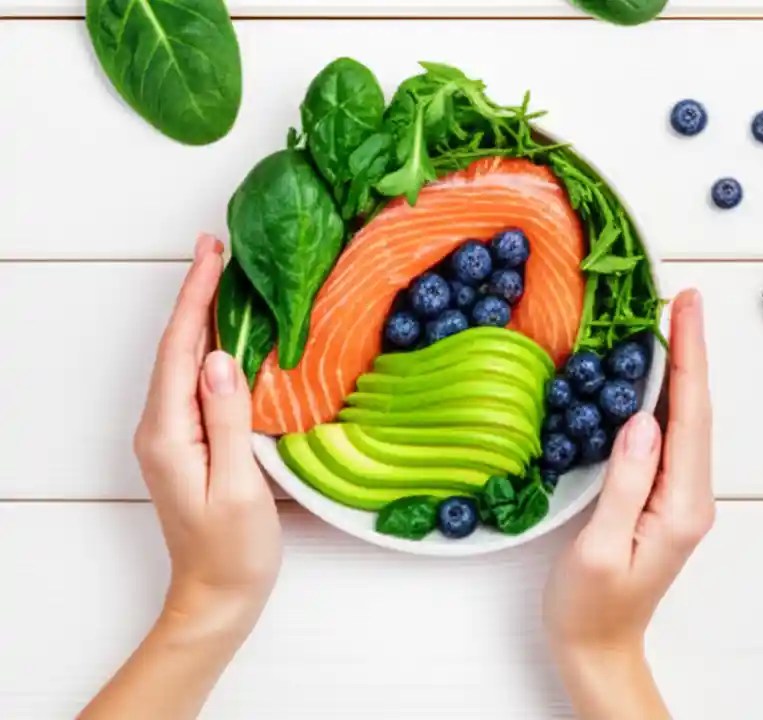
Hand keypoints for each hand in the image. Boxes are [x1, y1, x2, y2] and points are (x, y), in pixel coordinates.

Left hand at [82, 235, 280, 719]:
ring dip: (202, 318)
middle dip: (196, 295)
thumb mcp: (238, 485)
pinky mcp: (187, 444)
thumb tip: (221, 358)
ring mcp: (171, 436)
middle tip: (219, 249)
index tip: (214, 253)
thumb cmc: (233, 550)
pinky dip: (210, 349)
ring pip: (184, 362)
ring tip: (225, 279)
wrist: (217, 596)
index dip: (197, 297)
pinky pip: (195, 384)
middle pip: (176, 348)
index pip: (181, 349)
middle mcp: (161, 427)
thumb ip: (228, 419)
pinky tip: (231, 338)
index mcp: (169, 432)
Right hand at [544, 289, 714, 719]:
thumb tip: (642, 420)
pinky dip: (664, 397)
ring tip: (669, 321)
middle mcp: (690, 497)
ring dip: (679, 369)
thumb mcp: (599, 548)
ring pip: (684, 419)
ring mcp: (679, 497)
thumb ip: (624, 482)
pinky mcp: (662, 499)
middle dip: (690, 350)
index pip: (691, 415)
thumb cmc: (591, 609)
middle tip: (681, 297)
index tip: (686, 307)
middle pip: (695, 409)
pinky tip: (652, 377)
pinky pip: (669, 436)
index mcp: (681, 505)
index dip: (689, 356)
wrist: (597, 650)